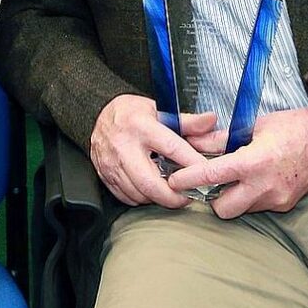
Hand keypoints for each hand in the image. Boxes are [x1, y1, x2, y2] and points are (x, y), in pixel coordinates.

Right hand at [89, 94, 218, 207]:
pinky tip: (149, 188)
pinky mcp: (105, 175)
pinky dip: (142, 197)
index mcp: (140, 126)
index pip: (173, 149)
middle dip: (174, 197)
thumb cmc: (131, 112)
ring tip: (169, 189)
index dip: (194, 165)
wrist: (96, 113)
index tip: (208, 176)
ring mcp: (111, 163)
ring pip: (140, 195)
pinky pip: (127, 198)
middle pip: (152, 184)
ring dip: (158, 198)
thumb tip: (211, 120)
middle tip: (188, 196)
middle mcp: (124, 146)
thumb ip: (186, 121)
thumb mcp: (158, 110)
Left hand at [167, 100, 307, 217]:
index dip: (190, 179)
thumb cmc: (288, 126)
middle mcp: (266, 186)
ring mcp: (277, 199)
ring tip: (233, 177)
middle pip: (224, 209)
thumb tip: (191, 141)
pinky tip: (253, 180)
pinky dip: (250, 196)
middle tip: (208, 181)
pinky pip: (259, 206)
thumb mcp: (251, 126)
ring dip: (232, 198)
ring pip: (242, 209)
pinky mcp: (286, 205)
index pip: (214, 175)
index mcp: (254, 162)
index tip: (173, 181)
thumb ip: (219, 138)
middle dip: (212, 199)